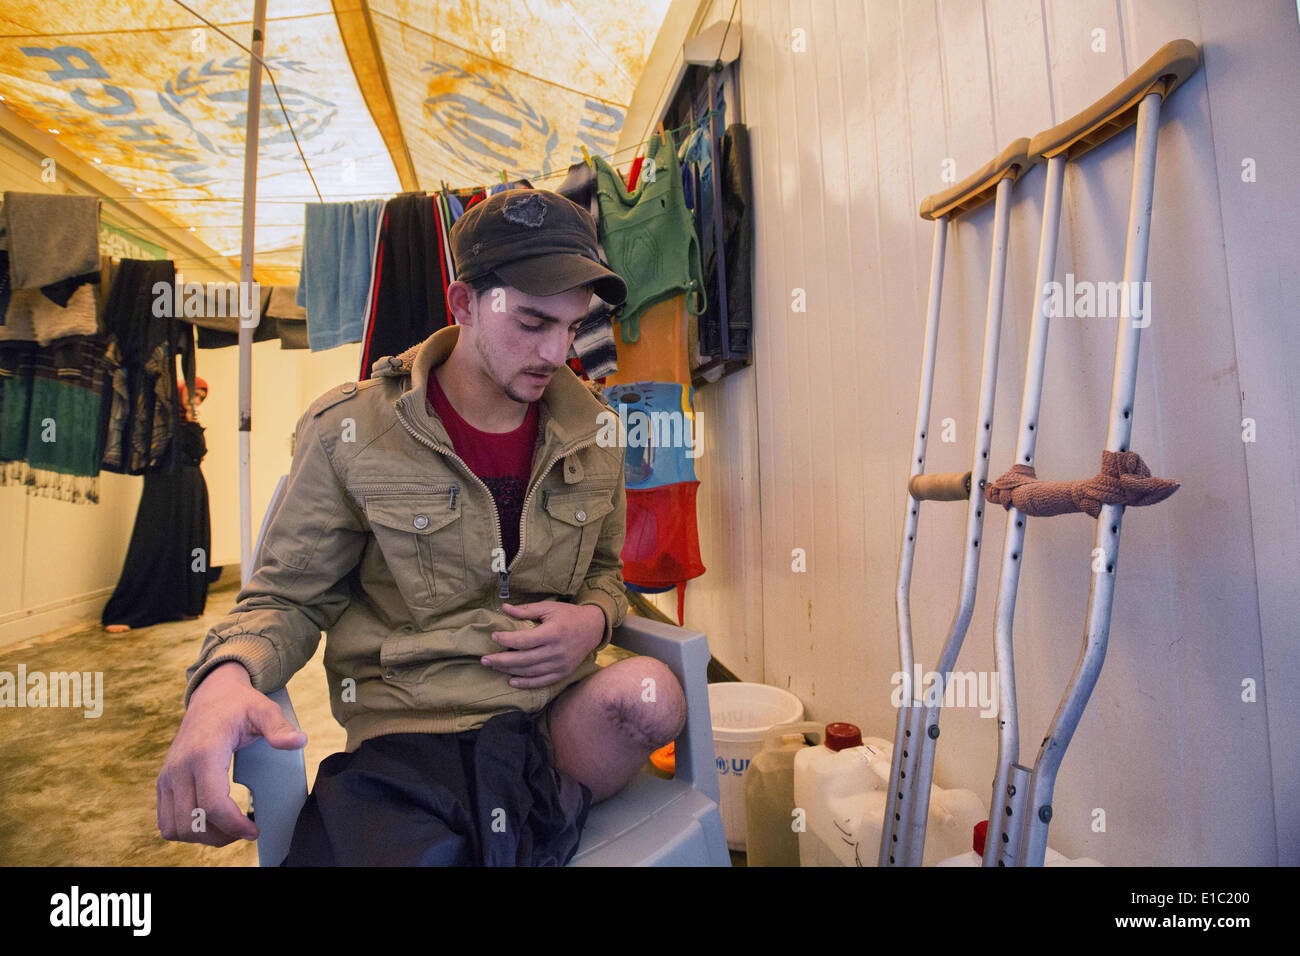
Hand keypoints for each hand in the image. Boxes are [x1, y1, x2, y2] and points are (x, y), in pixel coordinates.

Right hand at [156, 661, 307, 846]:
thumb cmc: (239, 704)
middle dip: (221, 835)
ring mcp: (167, 776)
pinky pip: (166, 821)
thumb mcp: (263, 710)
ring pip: (176, 827)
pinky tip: (210, 821)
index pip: (213, 805)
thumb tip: (300, 741)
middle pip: (193, 822)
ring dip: (202, 836)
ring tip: (228, 828)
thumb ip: (279, 728)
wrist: (212, 695)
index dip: (234, 826)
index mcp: (204, 753)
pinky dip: (186, 829)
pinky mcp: (163, 782)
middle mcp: (179, 767)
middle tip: (244, 830)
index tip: (254, 830)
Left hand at [482, 601, 605, 688]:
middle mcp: (556, 651)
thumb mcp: (549, 608)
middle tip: (484, 659)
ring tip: (494, 667)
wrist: (593, 627)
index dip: (506, 640)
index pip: (523, 640)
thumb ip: (526, 610)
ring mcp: (560, 664)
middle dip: (501, 661)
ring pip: (530, 672)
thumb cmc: (569, 615)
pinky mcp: (563, 672)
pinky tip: (512, 681)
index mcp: (552, 633)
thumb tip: (504, 608)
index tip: (493, 636)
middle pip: (523, 660)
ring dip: (509, 671)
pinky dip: (526, 683)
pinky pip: (542, 682)